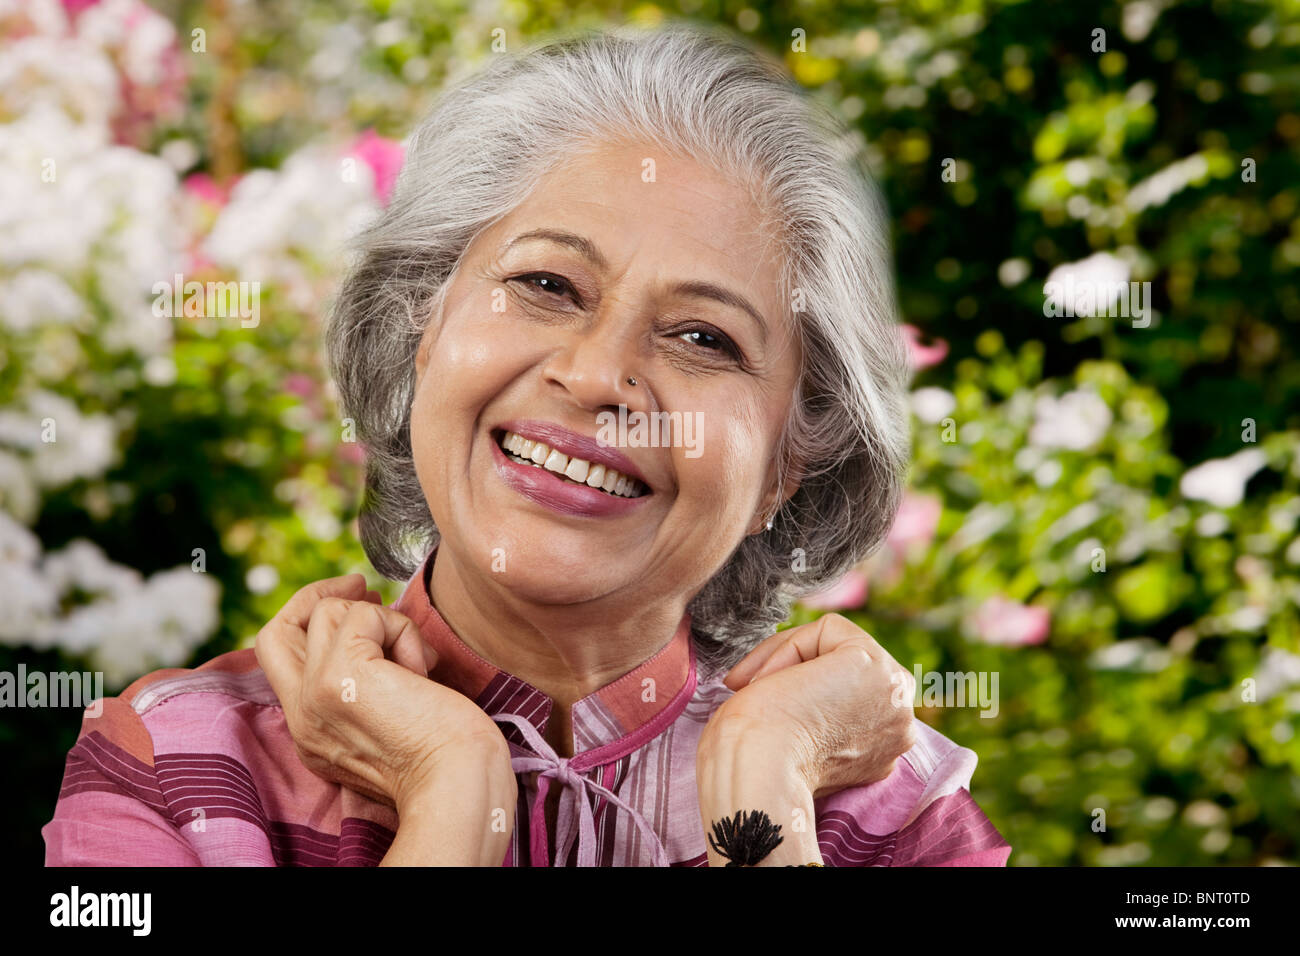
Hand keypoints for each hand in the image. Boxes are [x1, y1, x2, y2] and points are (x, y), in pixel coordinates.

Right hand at [254, 575, 515, 813]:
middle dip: (315, 596)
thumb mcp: (391, 720)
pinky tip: (422, 669)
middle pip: (274, 633)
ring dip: (382, 621)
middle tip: (363, 589)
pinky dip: (402, 630)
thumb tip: (380, 628)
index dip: (308, 623)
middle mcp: (303, 717)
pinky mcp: (338, 676)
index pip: (280, 663)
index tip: (356, 606)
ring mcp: (314, 695)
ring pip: (326, 612)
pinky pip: (364, 616)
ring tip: (416, 662)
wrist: (458, 786)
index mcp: (313, 733)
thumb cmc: (447, 756)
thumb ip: (369, 686)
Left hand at [706, 612, 916, 798]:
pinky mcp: (876, 665)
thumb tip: (796, 681)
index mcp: (884, 744)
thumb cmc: (756, 761)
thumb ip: (818, 714)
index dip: (792, 686)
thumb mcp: (801, 738)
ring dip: (787, 659)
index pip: (841, 690)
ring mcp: (894, 694)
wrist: (756, 774)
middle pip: (843, 665)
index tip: (752, 699)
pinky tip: (772, 681)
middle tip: (747, 687)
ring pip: (835, 645)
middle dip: (791, 669)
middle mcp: (900, 722)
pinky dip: (789, 647)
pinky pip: (828, 629)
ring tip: (757, 688)